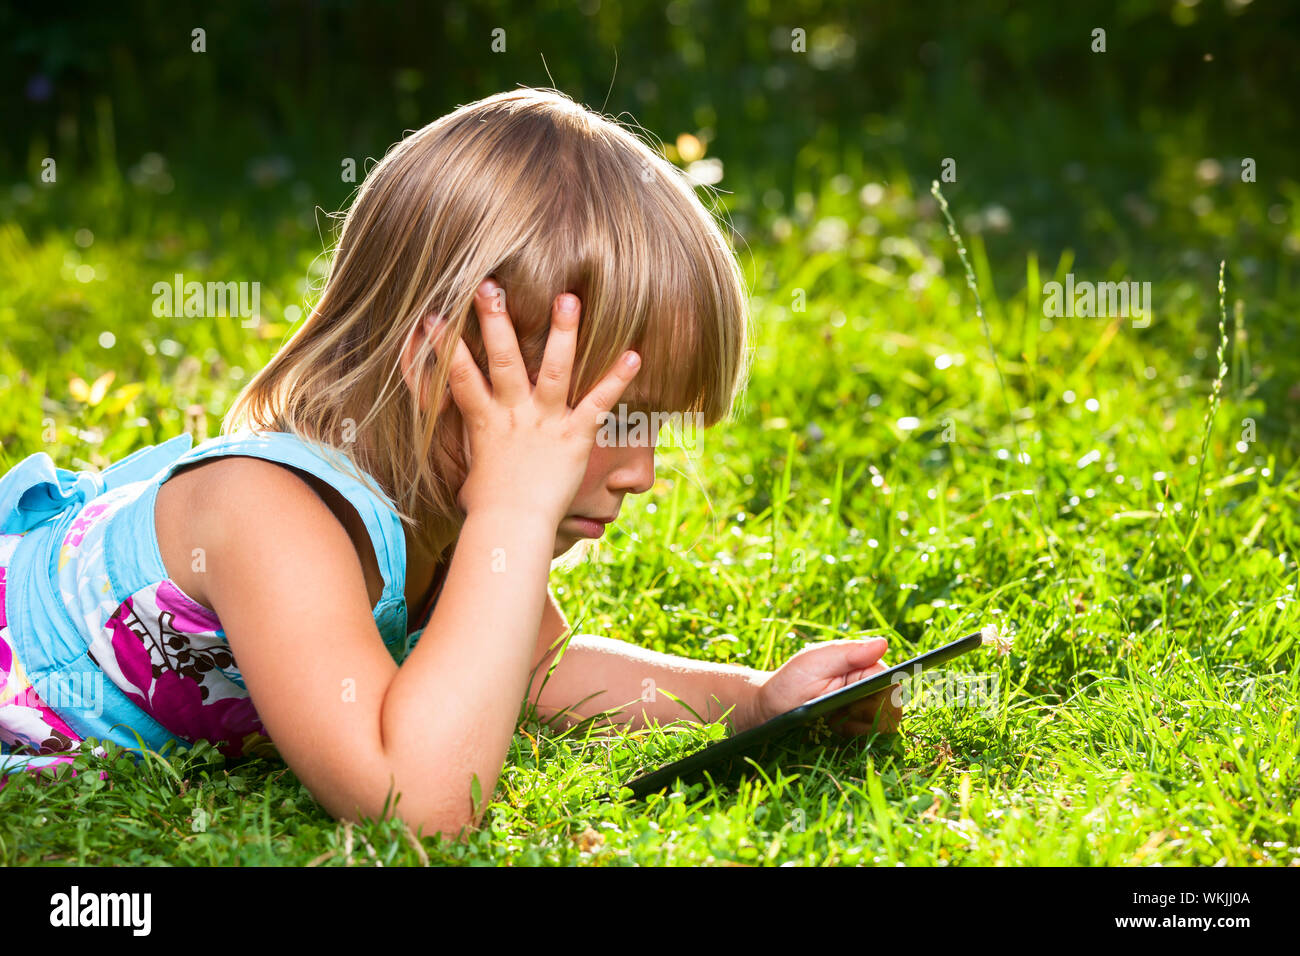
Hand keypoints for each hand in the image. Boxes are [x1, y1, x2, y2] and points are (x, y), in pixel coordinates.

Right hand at [429, 279, 640, 525]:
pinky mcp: (574, 436)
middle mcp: (514, 413)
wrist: (512, 526)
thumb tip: (466, 486)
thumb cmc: (489, 510)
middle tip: (490, 284)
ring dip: (562, 332)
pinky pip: (598, 402)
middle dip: (494, 319)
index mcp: (485, 420)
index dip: (442, 345)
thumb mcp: (471, 481)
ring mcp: (545, 421)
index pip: (458, 375)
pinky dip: (617, 378)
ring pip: (552, 368)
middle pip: (501, 357)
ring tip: (568, 298)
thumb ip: (472, 467)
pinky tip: (635, 353)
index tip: (431, 315)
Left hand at [741, 638, 901, 736]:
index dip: (880, 695)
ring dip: (861, 726)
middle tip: (842, 711)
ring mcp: (863, 706)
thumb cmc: (791, 680)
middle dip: (869, 713)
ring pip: (884, 723)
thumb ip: (848, 653)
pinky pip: (871, 735)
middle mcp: (867, 684)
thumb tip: (883, 643)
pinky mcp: (856, 725)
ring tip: (836, 719)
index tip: (858, 703)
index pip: (890, 681)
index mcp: (861, 665)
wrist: (771, 707)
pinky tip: (836, 729)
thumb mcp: (815, 662)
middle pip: (891, 705)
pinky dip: (855, 735)